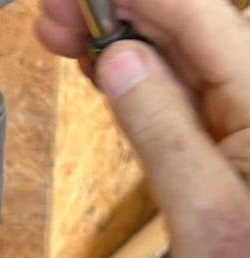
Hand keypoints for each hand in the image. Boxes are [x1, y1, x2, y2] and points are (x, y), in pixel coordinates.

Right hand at [36, 0, 249, 257]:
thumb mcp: (199, 209)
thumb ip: (161, 130)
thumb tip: (120, 62)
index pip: (194, 13)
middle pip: (182, 23)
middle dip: (116, 11)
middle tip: (54, 17)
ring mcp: (241, 108)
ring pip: (176, 51)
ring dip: (120, 38)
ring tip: (63, 35)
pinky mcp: (228, 129)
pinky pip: (179, 86)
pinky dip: (136, 75)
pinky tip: (103, 67)